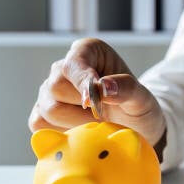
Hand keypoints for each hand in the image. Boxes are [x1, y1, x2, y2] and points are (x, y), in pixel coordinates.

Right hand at [28, 38, 164, 145]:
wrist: (133, 129)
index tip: (95, 101)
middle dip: (85, 107)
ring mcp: (49, 91)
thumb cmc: (136, 108)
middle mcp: (64, 68)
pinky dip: (63, 132)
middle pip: (56, 87)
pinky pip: (40, 125)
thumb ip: (128, 88)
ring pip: (49, 109)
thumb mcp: (142, 98)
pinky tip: (82, 130)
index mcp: (88, 51)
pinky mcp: (41, 113)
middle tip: (107, 114)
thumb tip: (103, 86)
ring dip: (77, 122)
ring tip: (97, 122)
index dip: (82, 82)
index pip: (73, 63)